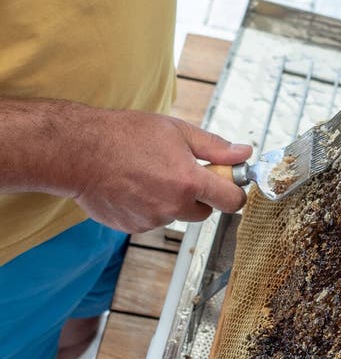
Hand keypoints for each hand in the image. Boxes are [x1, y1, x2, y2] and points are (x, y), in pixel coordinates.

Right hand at [72, 109, 251, 232]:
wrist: (78, 152)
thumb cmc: (125, 136)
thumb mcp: (176, 130)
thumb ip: (214, 147)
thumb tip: (244, 153)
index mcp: (189, 181)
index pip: (232, 202)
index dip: (234, 192)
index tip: (228, 183)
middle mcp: (174, 205)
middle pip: (204, 212)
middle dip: (198, 196)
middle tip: (178, 171)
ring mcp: (153, 220)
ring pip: (176, 215)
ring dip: (170, 200)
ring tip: (147, 174)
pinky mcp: (135, 228)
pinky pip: (152, 220)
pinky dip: (148, 207)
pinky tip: (132, 186)